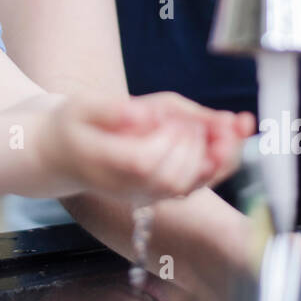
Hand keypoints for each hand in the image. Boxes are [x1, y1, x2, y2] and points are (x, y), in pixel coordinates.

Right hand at [38, 91, 255, 202]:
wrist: (60, 156)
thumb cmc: (71, 127)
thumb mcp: (81, 107)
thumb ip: (113, 111)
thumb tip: (143, 116)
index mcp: (108, 166)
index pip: (146, 162)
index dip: (169, 140)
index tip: (174, 116)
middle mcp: (132, 187)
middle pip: (177, 177)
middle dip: (203, 145)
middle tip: (215, 117)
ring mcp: (149, 193)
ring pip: (193, 184)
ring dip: (222, 154)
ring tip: (240, 124)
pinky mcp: (163, 189)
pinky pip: (197, 181)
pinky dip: (221, 159)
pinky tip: (234, 131)